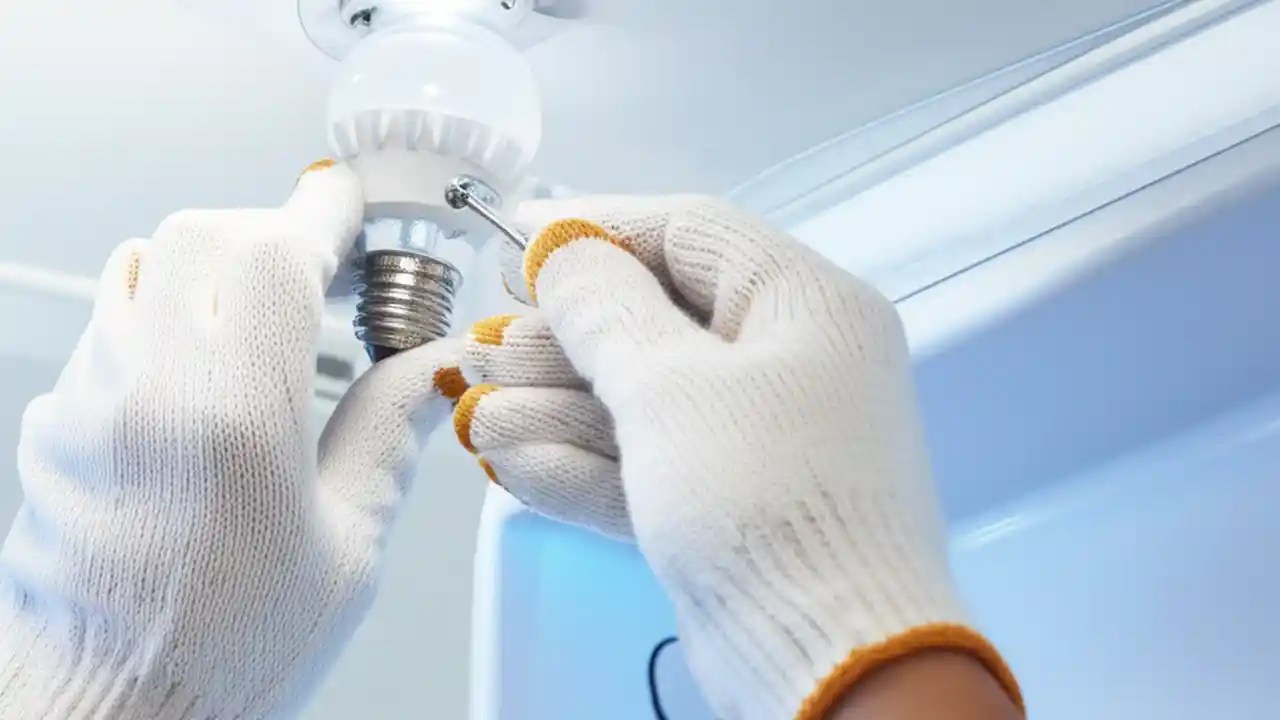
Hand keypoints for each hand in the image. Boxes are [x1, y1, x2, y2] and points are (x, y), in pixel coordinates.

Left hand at [0, 162, 466, 718]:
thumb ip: (392, 430)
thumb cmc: (227, 652)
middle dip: (273, 229)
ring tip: (268, 316)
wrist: (111, 709)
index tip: (353, 203)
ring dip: (217, 263)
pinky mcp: (56, 422)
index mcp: (234, 424)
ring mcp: (88, 402)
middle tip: (325, 264)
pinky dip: (169, 312)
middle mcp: (145, 395)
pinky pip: (112, 321)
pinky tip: (211, 369)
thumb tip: (439, 364)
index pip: (278, 256)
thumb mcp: (347, 544)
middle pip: (204, 235)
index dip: (326, 213)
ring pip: (145, 264)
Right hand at [454, 196, 1021, 718]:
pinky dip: (586, 465)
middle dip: (564, 338)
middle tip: (487, 347)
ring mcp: (765, 439)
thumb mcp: (671, 387)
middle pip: (661, 320)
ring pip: (648, 400)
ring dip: (559, 408)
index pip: (693, 233)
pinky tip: (513, 463)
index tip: (521, 247)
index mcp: (808, 306)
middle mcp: (794, 363)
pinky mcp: (736, 504)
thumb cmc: (766, 500)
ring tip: (478, 410)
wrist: (828, 658)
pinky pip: (654, 464)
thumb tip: (566, 254)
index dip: (599, 231)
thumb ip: (606, 311)